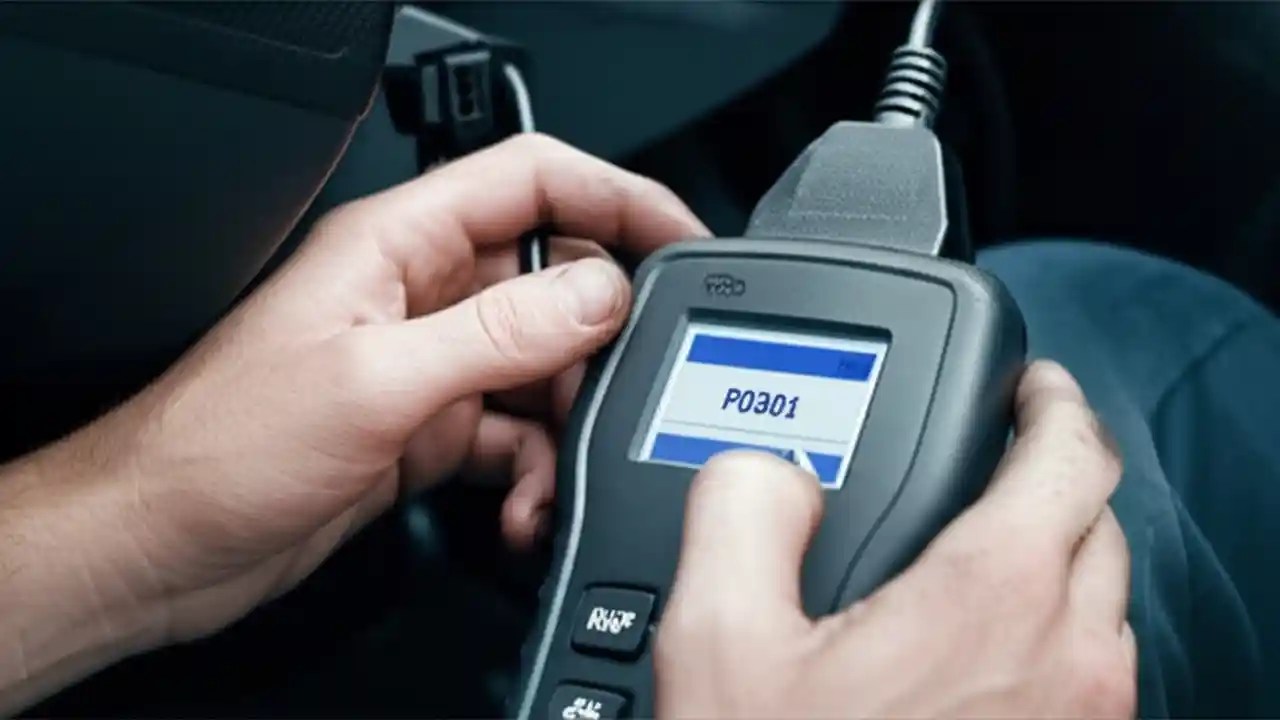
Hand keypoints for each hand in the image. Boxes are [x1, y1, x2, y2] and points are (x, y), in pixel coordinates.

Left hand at [0, 134, 706, 710]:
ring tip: (555, 468)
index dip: (615, 196)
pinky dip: (533, 471)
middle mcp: (420, 296)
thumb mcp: (376, 382)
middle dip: (600, 336)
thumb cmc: (221, 447)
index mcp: (398, 246)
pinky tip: (521, 506)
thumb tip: (601, 291)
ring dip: (565, 421)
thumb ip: (499, 334)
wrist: (162, 545)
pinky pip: (515, 433)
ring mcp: (429, 364)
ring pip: (543, 367)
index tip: (679, 242)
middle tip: (626, 382)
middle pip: (553, 278)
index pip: (532, 181)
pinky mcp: (428, 428)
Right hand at [655, 361, 1135, 718]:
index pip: (1072, 451)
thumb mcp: (716, 640)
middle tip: (997, 455)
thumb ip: (739, 512)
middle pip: (1099, 518)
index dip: (1049, 398)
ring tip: (982, 548)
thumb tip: (767, 470)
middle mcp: (1067, 659)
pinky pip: (1091, 670)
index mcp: (992, 597)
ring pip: (1104, 597)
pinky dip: (1053, 630)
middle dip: (1051, 471)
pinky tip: (980, 653)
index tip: (1027, 383)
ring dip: (1056, 554)